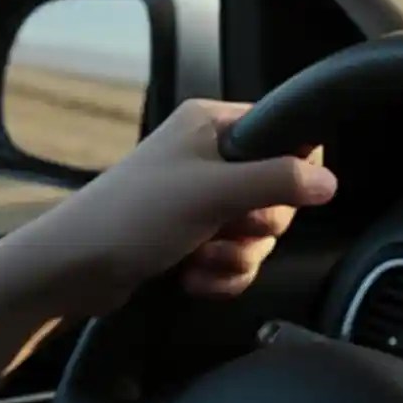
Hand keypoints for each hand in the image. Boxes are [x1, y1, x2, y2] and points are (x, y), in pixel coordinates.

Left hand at [25, 98, 336, 315]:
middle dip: (258, 226)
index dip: (294, 170)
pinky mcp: (194, 237)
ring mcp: (202, 198)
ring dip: (237, 256)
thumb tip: (331, 182)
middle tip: (229, 229)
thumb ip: (279, 181)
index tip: (276, 194)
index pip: (287, 134)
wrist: (70, 272)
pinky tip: (193, 278)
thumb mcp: (214, 192)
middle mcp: (211, 155)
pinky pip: (238, 257)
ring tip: (201, 260)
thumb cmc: (133, 216)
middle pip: (280, 192)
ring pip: (260, 232)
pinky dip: (221, 274)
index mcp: (214, 124)